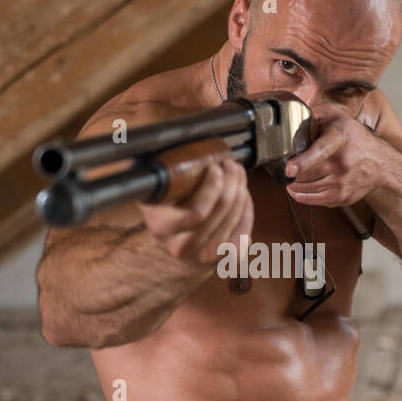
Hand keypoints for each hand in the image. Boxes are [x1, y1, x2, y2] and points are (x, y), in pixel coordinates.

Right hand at [137, 158, 252, 265]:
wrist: (171, 241)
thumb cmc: (164, 208)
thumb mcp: (154, 192)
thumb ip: (162, 175)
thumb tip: (171, 143)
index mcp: (163, 229)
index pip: (198, 213)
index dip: (213, 187)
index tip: (216, 167)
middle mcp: (184, 247)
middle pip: (222, 211)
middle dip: (232, 181)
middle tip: (231, 164)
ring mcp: (205, 255)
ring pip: (235, 218)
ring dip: (241, 190)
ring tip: (237, 174)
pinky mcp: (224, 257)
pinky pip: (244, 230)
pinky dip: (247, 209)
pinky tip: (243, 194)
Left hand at [283, 101, 397, 206]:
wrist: (380, 164)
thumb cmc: (356, 139)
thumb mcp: (339, 116)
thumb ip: (317, 112)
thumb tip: (296, 116)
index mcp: (340, 140)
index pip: (320, 151)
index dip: (302, 161)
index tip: (288, 168)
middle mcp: (342, 164)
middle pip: (306, 173)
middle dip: (290, 171)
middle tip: (285, 165)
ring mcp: (342, 183)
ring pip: (305, 187)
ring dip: (293, 182)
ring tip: (291, 175)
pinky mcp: (341, 197)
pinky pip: (312, 199)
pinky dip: (299, 194)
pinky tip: (296, 187)